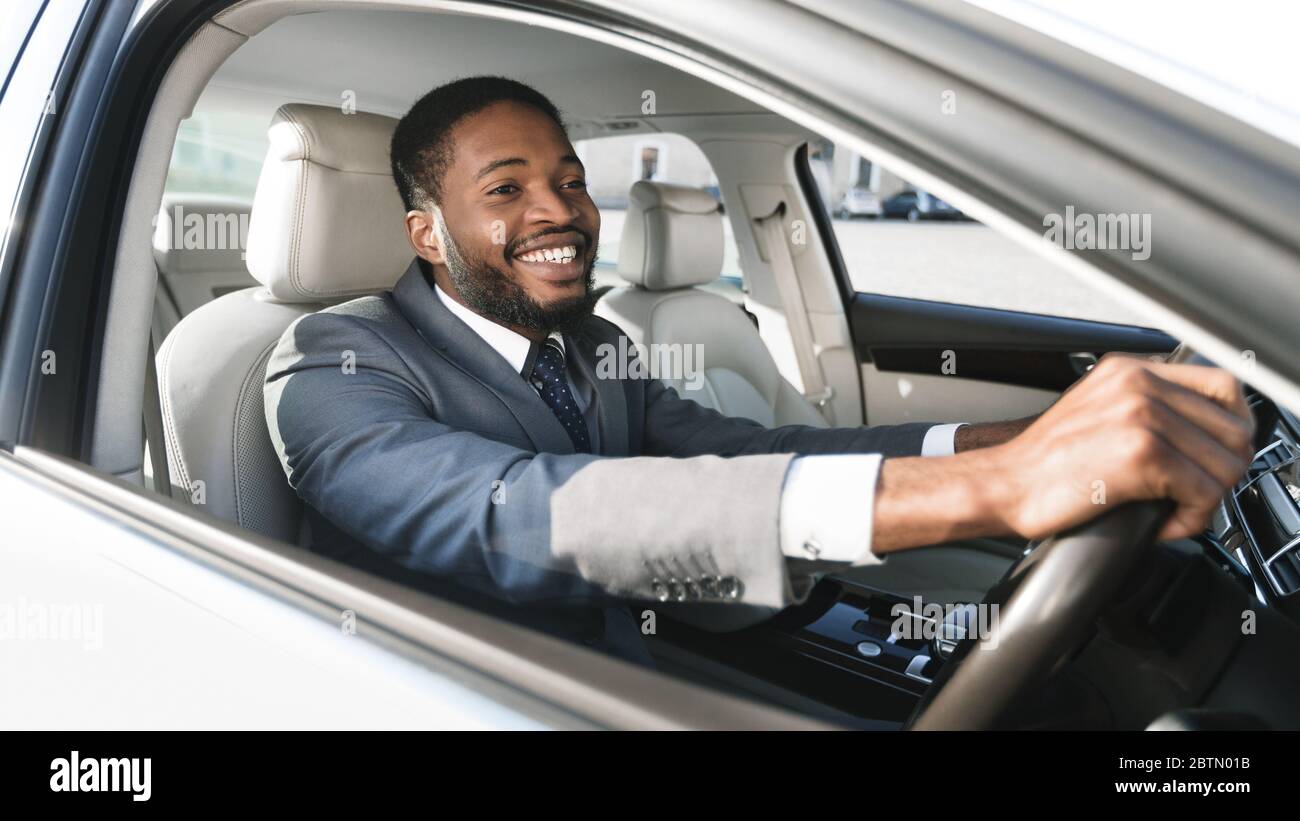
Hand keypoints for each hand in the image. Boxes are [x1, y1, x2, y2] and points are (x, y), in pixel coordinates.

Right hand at [987, 354, 1254, 540]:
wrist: (1004, 485)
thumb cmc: (1043, 464)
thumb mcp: (1097, 411)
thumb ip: (1145, 408)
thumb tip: (1200, 436)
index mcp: (1131, 369)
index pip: (1223, 386)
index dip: (1231, 429)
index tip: (1214, 457)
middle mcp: (1140, 383)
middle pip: (1235, 428)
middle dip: (1221, 471)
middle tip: (1190, 494)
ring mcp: (1143, 414)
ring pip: (1226, 463)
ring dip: (1207, 500)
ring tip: (1173, 510)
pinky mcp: (1144, 453)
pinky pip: (1205, 493)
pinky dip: (1191, 519)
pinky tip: (1161, 523)